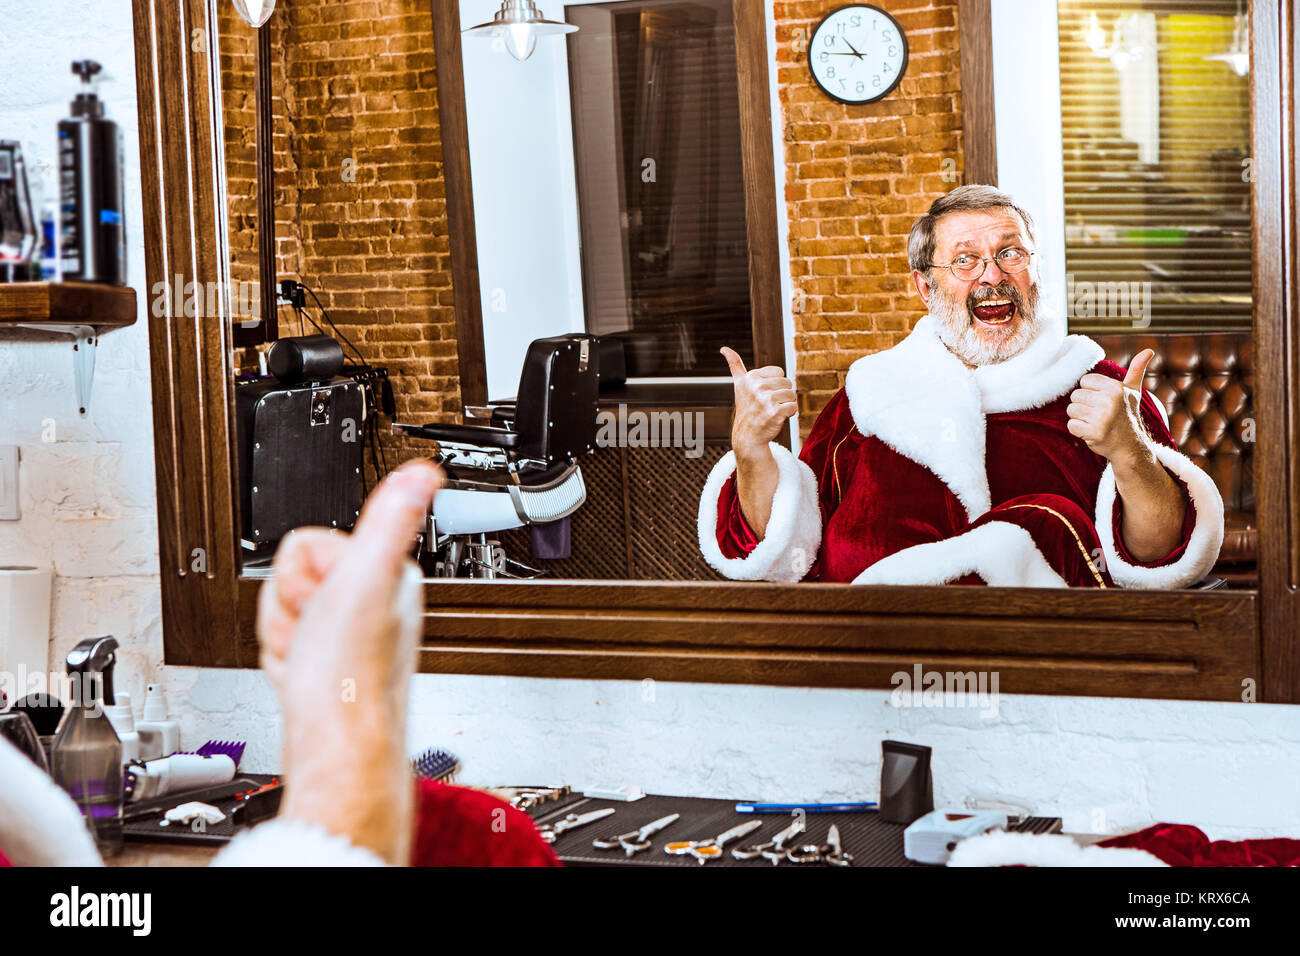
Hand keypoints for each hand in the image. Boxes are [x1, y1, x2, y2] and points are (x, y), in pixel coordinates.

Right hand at [257, 459, 442, 864]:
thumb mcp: (367, 577)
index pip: (307, 544)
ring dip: (283, 639)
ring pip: (283, 613)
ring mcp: (351, 636)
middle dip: (287, 609)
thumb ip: (391, 519)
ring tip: (310, 658)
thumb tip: (425, 471)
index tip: (323, 600)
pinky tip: (304, 677)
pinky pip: (282, 648)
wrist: (335, 746)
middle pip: (290, 578)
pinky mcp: (327, 666)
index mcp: (387, 575)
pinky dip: (283, 664)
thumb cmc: (349, 672)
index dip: (300, 573)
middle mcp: (375, 603)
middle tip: (313, 634)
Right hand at [721, 346, 796, 459]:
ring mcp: (765, 400)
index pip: (780, 372)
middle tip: (768, 405)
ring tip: (773, 411)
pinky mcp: (774, 412)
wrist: (747, 435)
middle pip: (788, 383)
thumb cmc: (747, 408)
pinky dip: (790, 414)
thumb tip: (724, 348)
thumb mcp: (739, 384)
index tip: (763, 394)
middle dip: (782, 395)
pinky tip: (778, 418)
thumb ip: (735, 365)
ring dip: (786, 404)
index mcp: (751, 377)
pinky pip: (794, 407)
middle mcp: (757, 386)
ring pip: (792, 395)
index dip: (775, 384)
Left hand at [1066, 349, 1154, 466]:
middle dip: (1084, 405)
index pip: (1085, 380)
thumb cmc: (1128, 416)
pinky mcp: (1093, 432)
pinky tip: (1091, 432)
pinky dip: (1078, 430)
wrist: (1130, 447)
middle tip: (1098, 414)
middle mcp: (1109, 401)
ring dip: (1080, 418)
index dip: (1090, 391)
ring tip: (1095, 422)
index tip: (1102, 401)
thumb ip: (1136, 370)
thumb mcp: (1133, 391)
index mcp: (1116, 388)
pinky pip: (1071, 425)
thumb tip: (1148, 350)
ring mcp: (1101, 417)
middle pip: (1075, 395)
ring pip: (1071, 410)